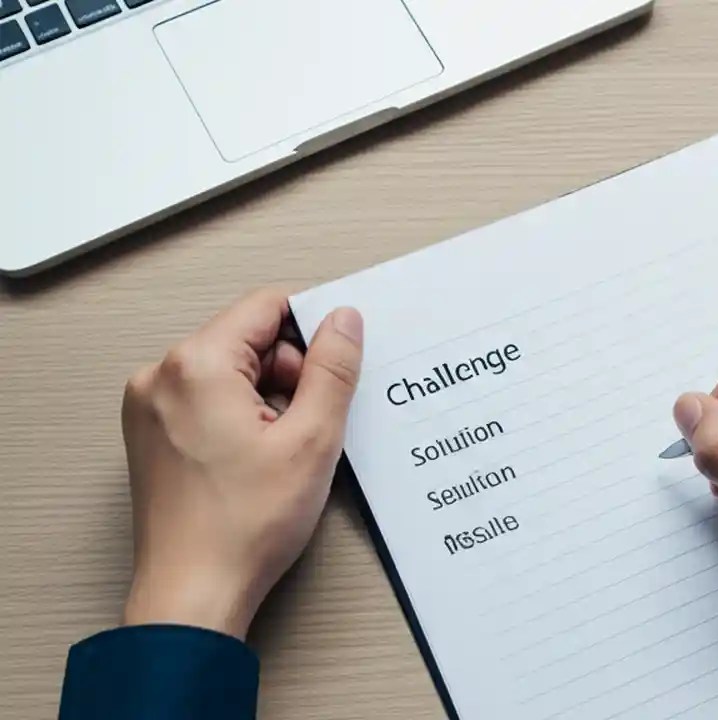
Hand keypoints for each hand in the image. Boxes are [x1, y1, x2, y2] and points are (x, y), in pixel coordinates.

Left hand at [120, 289, 363, 639]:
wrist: (192, 594)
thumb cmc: (242, 528)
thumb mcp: (312, 439)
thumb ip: (333, 368)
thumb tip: (344, 321)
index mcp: (198, 365)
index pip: (267, 306)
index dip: (314, 326)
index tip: (339, 357)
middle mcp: (162, 376)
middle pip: (248, 338)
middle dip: (291, 371)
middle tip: (311, 423)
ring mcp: (150, 406)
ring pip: (231, 372)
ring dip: (268, 397)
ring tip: (282, 450)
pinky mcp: (151, 433)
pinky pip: (208, 399)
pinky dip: (241, 417)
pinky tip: (259, 459)